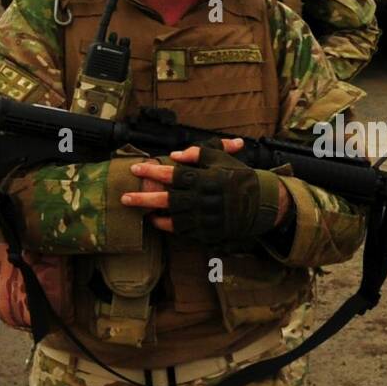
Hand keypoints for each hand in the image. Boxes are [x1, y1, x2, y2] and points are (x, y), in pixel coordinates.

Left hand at [122, 139, 276, 233]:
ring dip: (154, 214)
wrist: (262, 203)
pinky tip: (158, 221)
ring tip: (141, 210)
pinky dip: (169, 226)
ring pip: (173, 218)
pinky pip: (184, 231)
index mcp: (205, 179)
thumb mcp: (222, 159)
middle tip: (124, 197)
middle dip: (143, 198)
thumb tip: (175, 154)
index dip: (152, 171)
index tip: (135, 168)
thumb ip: (198, 153)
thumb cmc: (240, 177)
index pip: (173, 174)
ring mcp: (206, 218)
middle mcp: (203, 200)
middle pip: (167, 199)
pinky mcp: (209, 231)